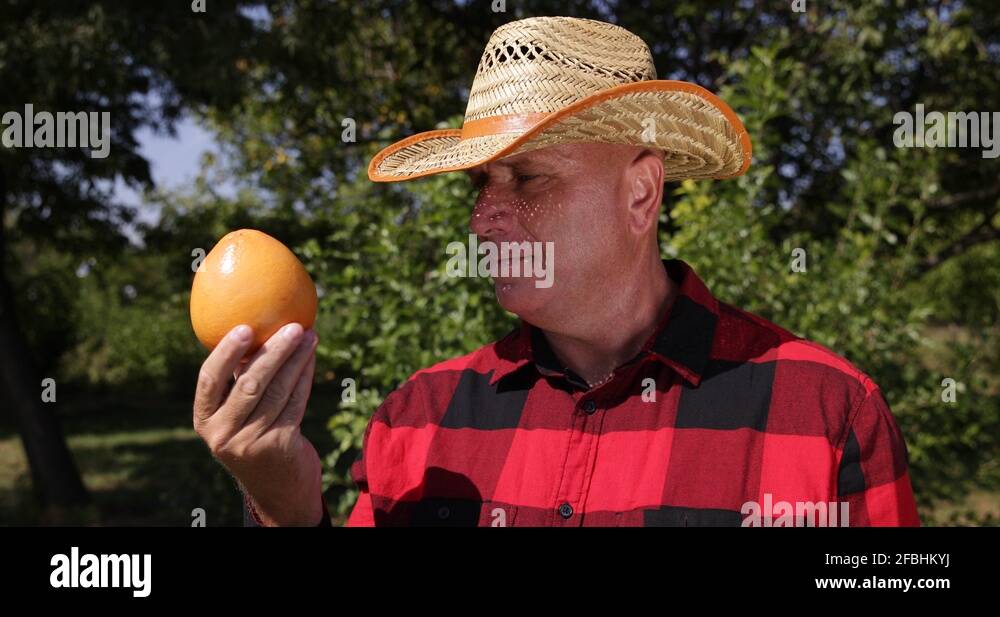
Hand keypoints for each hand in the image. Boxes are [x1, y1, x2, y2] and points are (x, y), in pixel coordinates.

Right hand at [193, 322, 322, 525]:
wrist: (278, 488)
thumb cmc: (255, 437)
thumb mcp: (236, 416)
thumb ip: (237, 382)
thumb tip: (255, 325)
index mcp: (204, 420)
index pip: (209, 380)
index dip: (226, 353)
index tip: (244, 327)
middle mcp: (223, 434)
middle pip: (250, 383)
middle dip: (274, 351)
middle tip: (292, 326)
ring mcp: (251, 442)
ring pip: (278, 390)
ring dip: (297, 359)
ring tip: (309, 335)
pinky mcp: (280, 445)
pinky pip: (295, 402)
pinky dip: (305, 377)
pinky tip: (311, 358)